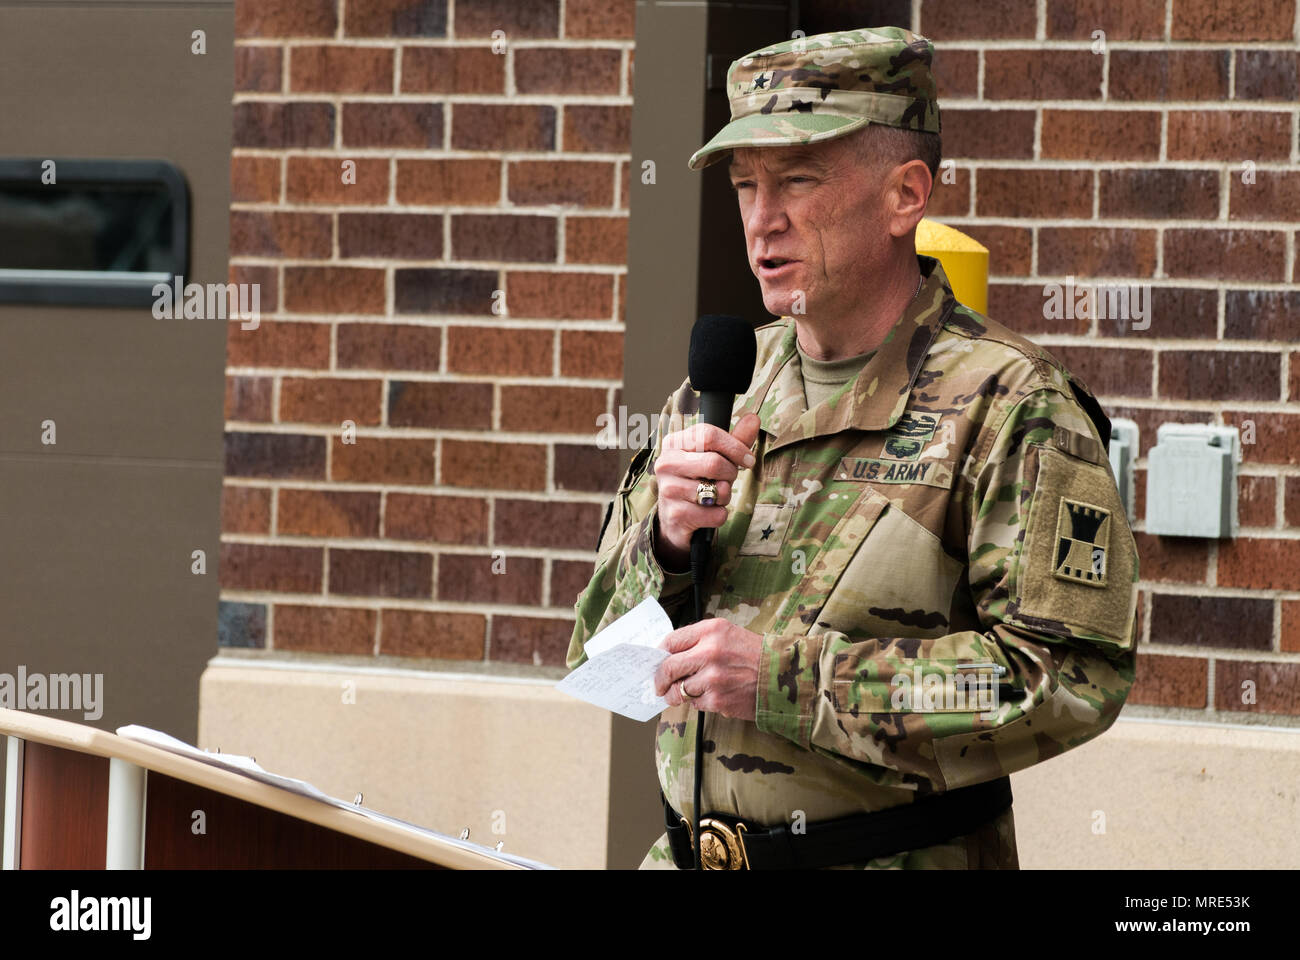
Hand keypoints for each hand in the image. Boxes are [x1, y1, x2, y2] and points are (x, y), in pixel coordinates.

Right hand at [653, 412, 761, 570]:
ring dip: (726, 497)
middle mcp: (666, 464)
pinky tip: (708, 512)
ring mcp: (668, 490)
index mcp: (674, 443)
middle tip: (729, 479)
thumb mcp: (715, 456)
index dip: (735, 447)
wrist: (674, 518)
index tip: (748, 459)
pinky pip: (716, 514)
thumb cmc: (696, 480)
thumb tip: (753, 418)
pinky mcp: (675, 515)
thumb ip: (734, 439)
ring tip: (715, 496)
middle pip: (714, 462)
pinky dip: (720, 515)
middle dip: (731, 474)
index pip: (709, 435)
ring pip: (718, 491)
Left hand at [654, 618, 762, 721]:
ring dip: (676, 695)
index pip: (671, 641)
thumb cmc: (755, 655)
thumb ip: (700, 640)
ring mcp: (713, 677)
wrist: (782, 676)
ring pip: (678, 690)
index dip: (660, 654)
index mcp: (711, 630)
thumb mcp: (728, 634)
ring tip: (681, 694)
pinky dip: (697, 702)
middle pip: (668, 667)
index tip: (658, 661)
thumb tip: (669, 655)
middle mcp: (710, 651)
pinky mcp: (717, 699)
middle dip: (660, 679)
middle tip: (659, 685)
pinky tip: (709, 696)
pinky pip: (694, 703)